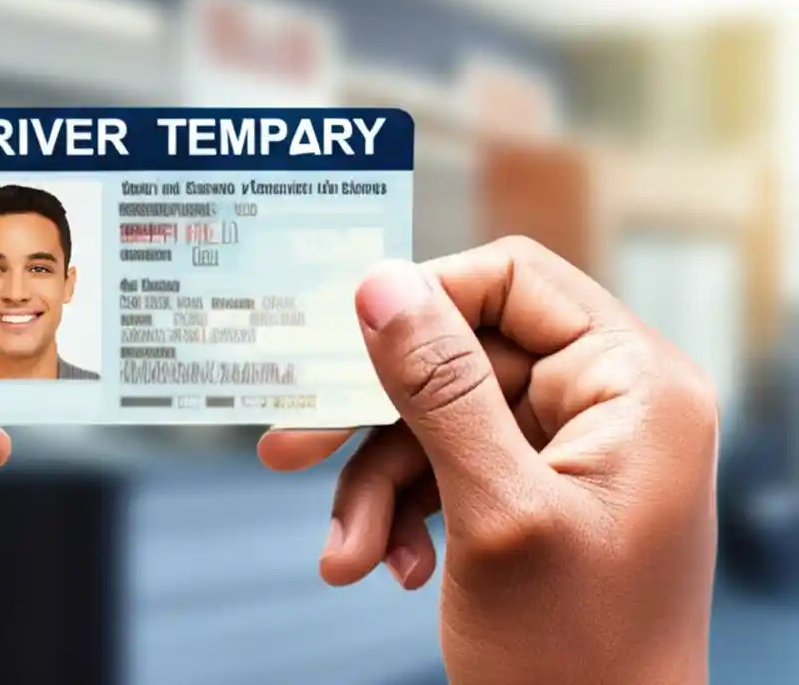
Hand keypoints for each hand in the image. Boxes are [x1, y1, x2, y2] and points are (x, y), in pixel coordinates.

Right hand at [258, 237, 717, 683]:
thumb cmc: (579, 663)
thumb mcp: (497, 512)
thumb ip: (438, 389)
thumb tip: (382, 285)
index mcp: (634, 387)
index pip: (514, 281)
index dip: (422, 303)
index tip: (342, 346)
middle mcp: (607, 406)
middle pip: (460, 357)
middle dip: (375, 420)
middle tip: (294, 445)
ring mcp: (569, 453)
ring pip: (437, 420)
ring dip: (377, 485)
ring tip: (349, 552)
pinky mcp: (533, 495)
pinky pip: (444, 469)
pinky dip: (401, 513)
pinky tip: (387, 565)